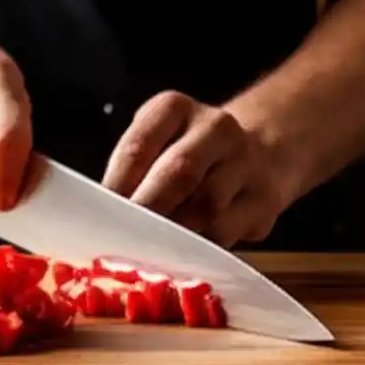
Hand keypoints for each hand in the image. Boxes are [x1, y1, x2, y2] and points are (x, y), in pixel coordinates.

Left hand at [102, 91, 285, 247]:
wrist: (262, 152)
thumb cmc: (191, 155)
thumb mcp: (159, 143)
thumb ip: (134, 171)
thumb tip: (105, 218)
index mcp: (176, 108)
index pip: (140, 145)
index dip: (117, 185)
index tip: (99, 216)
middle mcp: (216, 128)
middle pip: (179, 172)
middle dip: (148, 210)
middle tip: (124, 239)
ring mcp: (247, 162)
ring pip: (206, 206)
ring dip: (174, 234)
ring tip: (151, 252)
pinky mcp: (264, 200)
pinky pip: (226, 233)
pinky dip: (199, 250)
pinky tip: (182, 256)